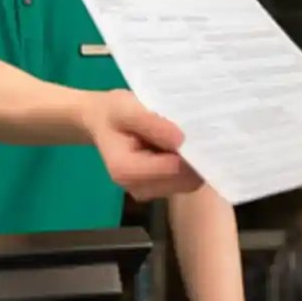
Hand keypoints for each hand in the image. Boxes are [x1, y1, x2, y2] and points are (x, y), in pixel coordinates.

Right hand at [84, 90, 203, 200]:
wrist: (102, 121)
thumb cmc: (114, 112)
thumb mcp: (127, 108)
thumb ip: (151, 124)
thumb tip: (181, 140)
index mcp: (125, 170)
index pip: (172, 168)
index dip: (189, 150)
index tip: (198, 129)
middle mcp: (136, 188)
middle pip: (182, 180)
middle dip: (195, 157)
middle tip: (199, 130)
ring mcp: (148, 191)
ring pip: (187, 183)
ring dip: (194, 161)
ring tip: (190, 135)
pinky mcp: (158, 189)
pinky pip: (185, 182)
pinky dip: (190, 165)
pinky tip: (184, 145)